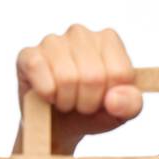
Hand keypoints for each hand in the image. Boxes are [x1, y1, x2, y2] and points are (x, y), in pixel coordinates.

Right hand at [16, 24, 143, 153]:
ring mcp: (52, 41)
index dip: (112, 97)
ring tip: (66, 100)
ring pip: (67, 78)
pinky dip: (47, 95)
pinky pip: (40, 73)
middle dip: (89, 102)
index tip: (105, 99)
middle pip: (94, 76)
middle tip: (82, 104)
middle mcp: (80, 33)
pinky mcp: (28, 55)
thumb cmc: (95, 112)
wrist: (59, 126)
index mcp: (109, 40)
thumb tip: (113, 99)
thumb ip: (131, 104)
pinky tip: (48, 96)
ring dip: (67, 101)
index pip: (120, 73)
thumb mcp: (122, 112)